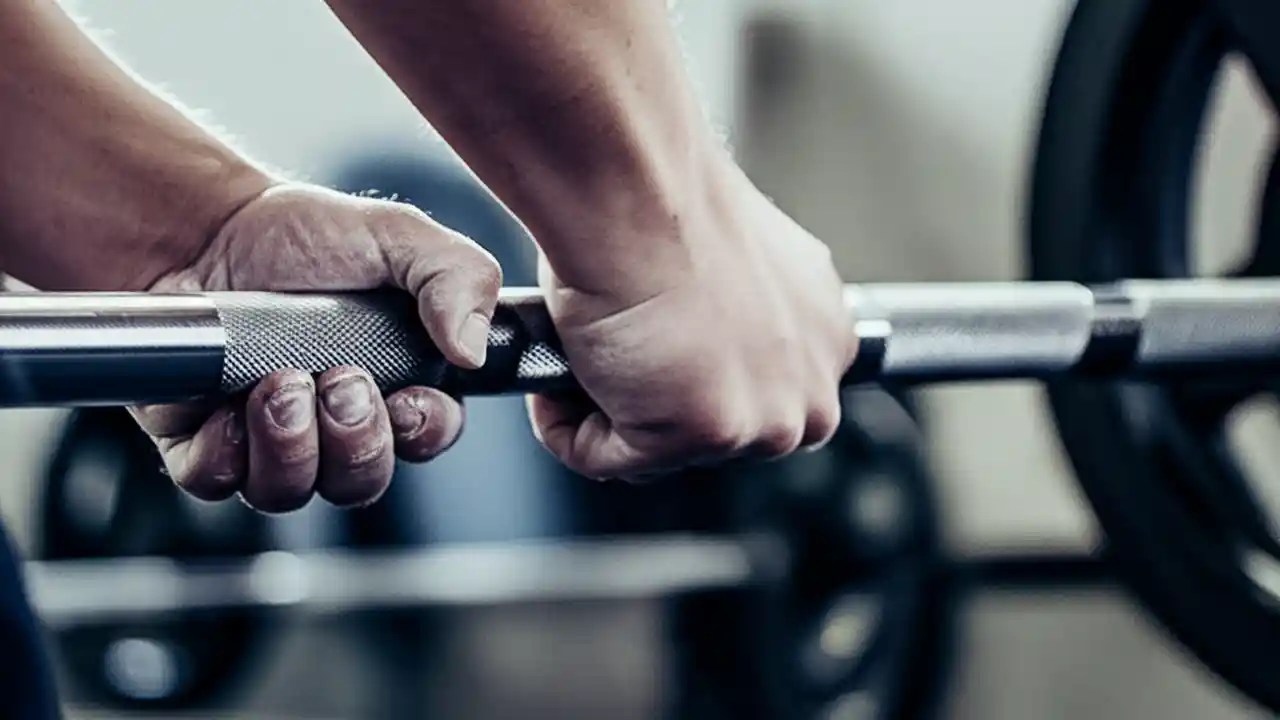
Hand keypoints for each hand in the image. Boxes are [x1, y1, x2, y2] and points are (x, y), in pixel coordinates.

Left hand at [132, 183, 501, 511]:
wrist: (203, 227)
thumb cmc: (303, 234)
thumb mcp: (398, 235)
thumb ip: (457, 277)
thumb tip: (473, 351)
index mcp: (396, 383)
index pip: (428, 437)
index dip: (422, 430)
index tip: (406, 398)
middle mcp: (334, 425)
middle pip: (361, 481)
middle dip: (355, 440)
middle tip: (337, 380)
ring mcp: (268, 441)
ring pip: (288, 492)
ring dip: (290, 446)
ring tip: (278, 383)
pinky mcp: (203, 444)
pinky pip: (216, 482)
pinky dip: (225, 452)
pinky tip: (226, 403)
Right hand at [527, 160, 853, 478]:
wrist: (639, 191)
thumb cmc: (665, 202)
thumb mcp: (732, 265)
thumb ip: (734, 316)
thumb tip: (692, 339)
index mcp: (824, 334)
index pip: (758, 395)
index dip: (691, 379)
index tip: (654, 351)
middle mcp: (812, 384)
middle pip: (716, 436)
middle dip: (657, 406)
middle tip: (616, 352)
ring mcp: (765, 419)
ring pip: (666, 453)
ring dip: (614, 413)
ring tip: (594, 350)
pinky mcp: (706, 434)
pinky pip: (610, 459)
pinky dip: (569, 424)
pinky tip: (568, 368)